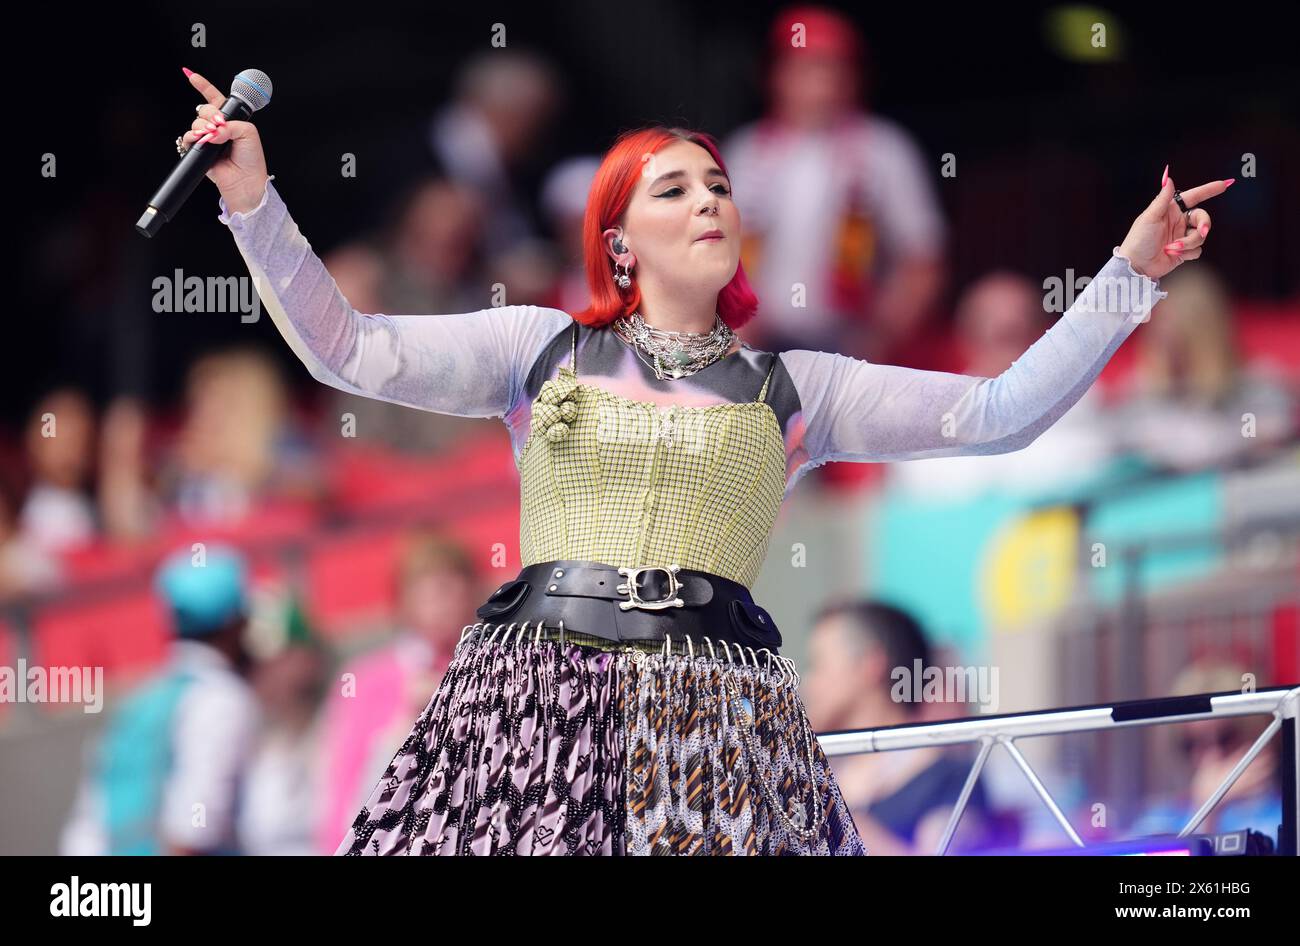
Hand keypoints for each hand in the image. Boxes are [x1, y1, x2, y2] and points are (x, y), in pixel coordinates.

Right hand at [178, 67, 269, 214]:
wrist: (246, 182)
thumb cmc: (251, 160)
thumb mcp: (248, 134)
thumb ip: (230, 125)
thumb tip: (212, 130)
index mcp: (231, 121)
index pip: (215, 99)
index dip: (203, 86)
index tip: (189, 74)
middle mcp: (218, 128)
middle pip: (204, 109)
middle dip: (209, 115)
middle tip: (219, 127)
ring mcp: (208, 139)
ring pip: (196, 123)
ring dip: (203, 128)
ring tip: (214, 139)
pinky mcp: (199, 151)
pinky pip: (188, 138)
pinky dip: (192, 138)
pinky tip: (201, 141)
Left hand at [1115, 169, 1231, 279]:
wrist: (1136, 266)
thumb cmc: (1138, 240)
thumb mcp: (1150, 217)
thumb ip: (1162, 198)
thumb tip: (1168, 178)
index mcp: (1171, 210)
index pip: (1194, 197)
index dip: (1209, 190)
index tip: (1225, 184)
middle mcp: (1178, 222)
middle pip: (1203, 217)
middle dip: (1205, 224)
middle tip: (1203, 231)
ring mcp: (1181, 237)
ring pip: (1201, 235)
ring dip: (1189, 243)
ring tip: (1171, 248)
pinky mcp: (1184, 251)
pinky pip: (1198, 250)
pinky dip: (1188, 252)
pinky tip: (1174, 255)